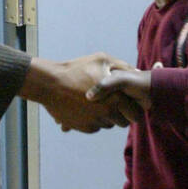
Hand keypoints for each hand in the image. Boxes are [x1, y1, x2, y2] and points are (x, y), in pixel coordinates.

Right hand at [20, 53, 142, 131]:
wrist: (50, 84)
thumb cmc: (77, 69)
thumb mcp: (102, 60)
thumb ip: (122, 66)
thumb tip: (137, 72)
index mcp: (116, 97)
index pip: (136, 114)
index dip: (134, 108)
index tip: (129, 103)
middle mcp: (108, 113)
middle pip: (124, 123)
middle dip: (121, 115)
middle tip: (114, 103)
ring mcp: (96, 122)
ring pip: (109, 125)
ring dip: (107, 117)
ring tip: (98, 103)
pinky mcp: (85, 127)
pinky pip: (96, 127)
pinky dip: (94, 119)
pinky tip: (86, 107)